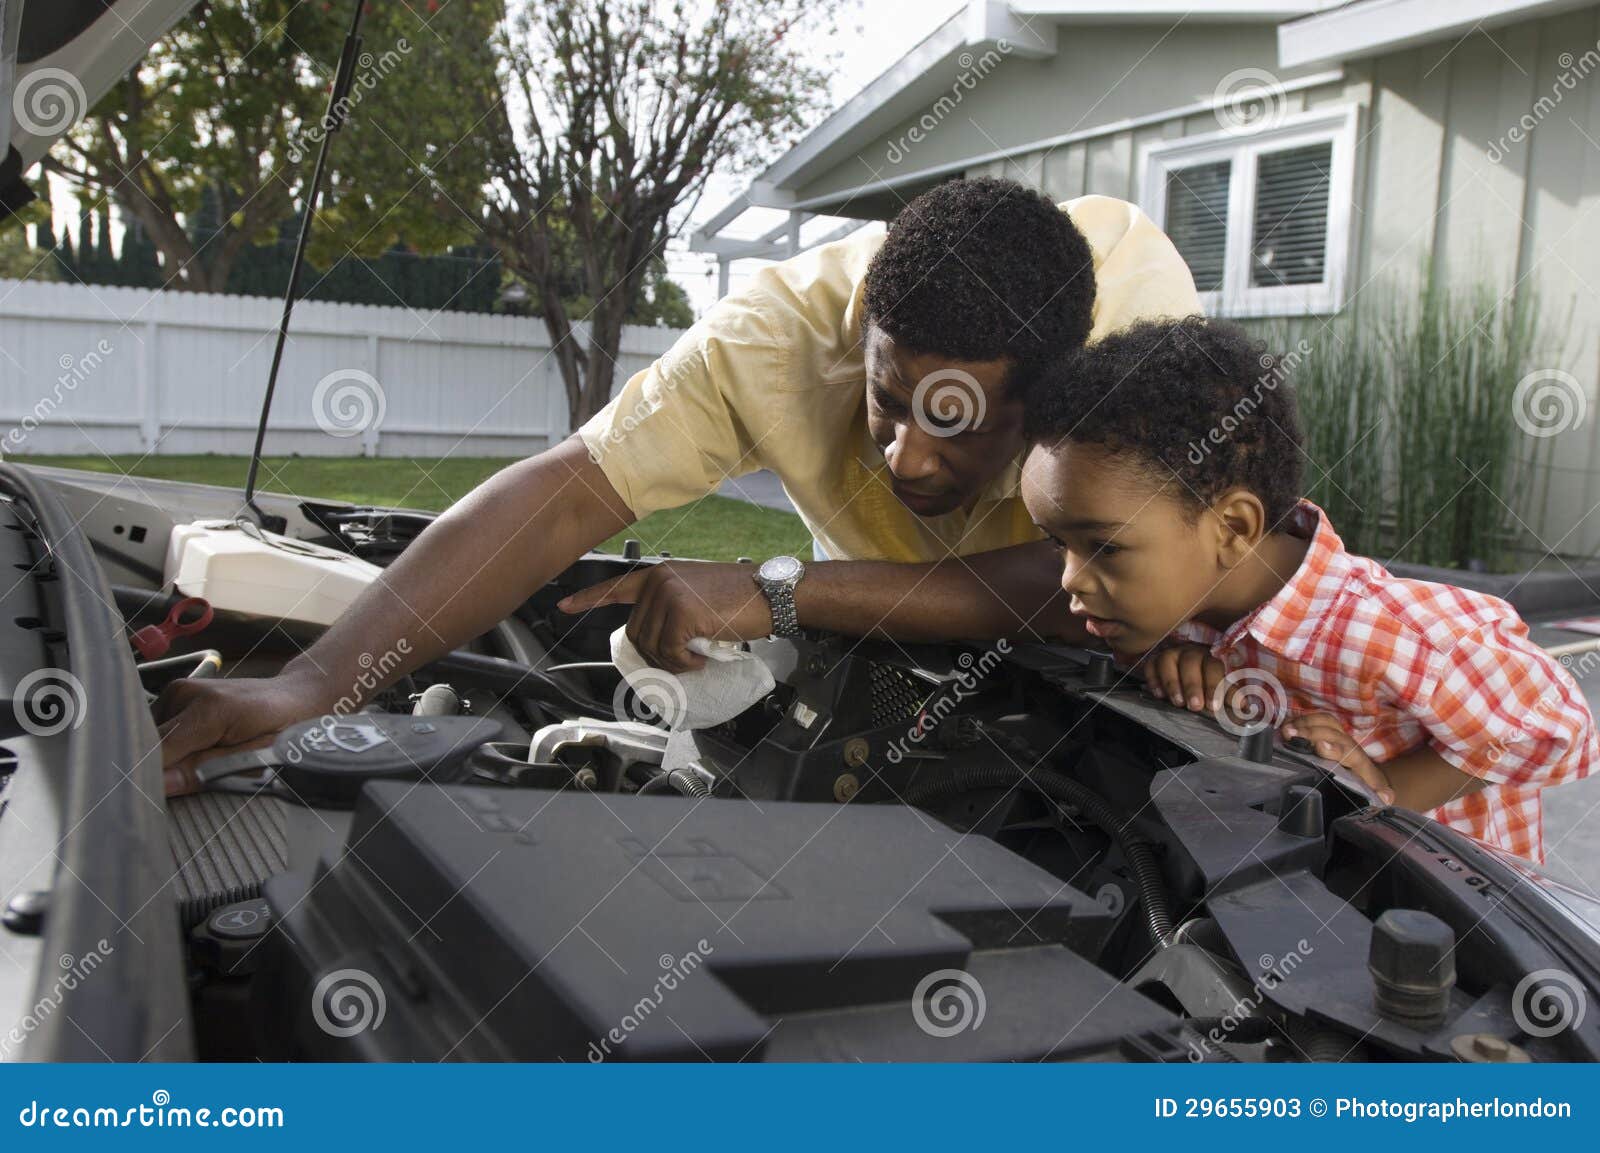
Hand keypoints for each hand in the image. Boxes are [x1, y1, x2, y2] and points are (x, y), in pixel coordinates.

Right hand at [153, 672, 324, 794]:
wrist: (294, 698)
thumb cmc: (283, 729)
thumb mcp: (256, 759)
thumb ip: (206, 771)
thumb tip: (161, 784)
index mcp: (212, 709)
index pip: (159, 750)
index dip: (151, 777)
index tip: (148, 799)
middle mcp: (188, 693)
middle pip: (149, 744)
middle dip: (159, 769)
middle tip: (186, 783)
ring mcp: (179, 690)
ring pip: (149, 738)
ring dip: (164, 757)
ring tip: (202, 760)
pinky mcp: (175, 694)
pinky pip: (157, 730)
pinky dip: (168, 746)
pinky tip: (196, 749)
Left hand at [557, 561, 773, 672]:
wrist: (770, 593)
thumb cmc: (741, 598)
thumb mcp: (696, 594)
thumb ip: (670, 608)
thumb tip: (654, 641)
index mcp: (660, 575)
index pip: (616, 587)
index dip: (588, 599)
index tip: (563, 606)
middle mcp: (658, 581)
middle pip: (637, 634)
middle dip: (658, 655)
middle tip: (686, 658)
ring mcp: (668, 595)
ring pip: (653, 648)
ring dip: (675, 662)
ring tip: (698, 656)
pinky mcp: (681, 612)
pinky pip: (670, 653)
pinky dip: (686, 664)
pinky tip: (703, 657)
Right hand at [1139, 642, 1227, 712]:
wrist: (1184, 676)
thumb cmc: (1205, 684)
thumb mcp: (1219, 689)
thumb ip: (1229, 696)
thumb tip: (1245, 707)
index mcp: (1209, 658)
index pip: (1213, 667)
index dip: (1213, 685)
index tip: (1213, 706)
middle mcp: (1190, 653)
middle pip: (1190, 662)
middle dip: (1192, 685)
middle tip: (1194, 706)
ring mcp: (1170, 655)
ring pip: (1168, 660)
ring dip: (1172, 682)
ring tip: (1177, 703)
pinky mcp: (1154, 661)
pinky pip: (1150, 665)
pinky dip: (1153, 678)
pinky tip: (1158, 695)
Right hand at [1281, 711, 1395, 803]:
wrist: (1369, 774)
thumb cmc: (1367, 786)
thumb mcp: (1375, 793)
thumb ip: (1380, 795)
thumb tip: (1385, 798)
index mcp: (1358, 760)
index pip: (1348, 751)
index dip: (1334, 748)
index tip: (1318, 747)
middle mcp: (1348, 743)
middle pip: (1331, 732)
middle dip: (1310, 732)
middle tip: (1290, 736)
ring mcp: (1337, 735)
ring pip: (1324, 721)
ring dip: (1304, 723)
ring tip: (1284, 730)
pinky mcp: (1326, 731)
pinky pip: (1314, 719)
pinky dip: (1298, 720)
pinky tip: (1284, 726)